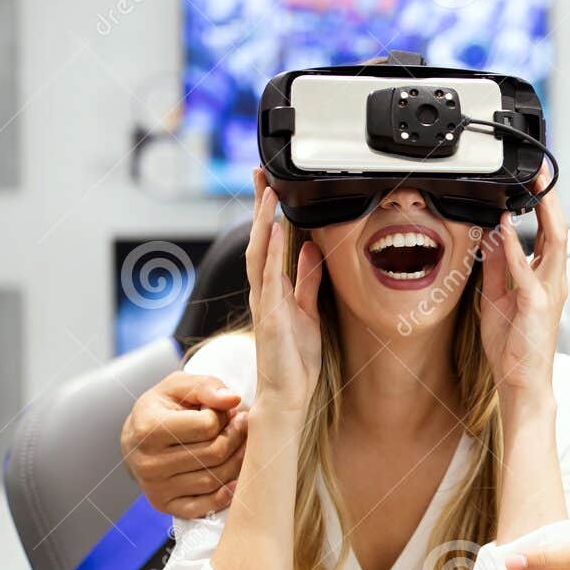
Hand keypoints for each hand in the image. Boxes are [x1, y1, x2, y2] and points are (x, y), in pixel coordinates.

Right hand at [121, 372, 246, 517]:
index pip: (207, 426)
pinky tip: (236, 481)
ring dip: (237, 461)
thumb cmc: (163, 407)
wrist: (138, 437)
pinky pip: (203, 507)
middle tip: (242, 426)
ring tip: (240, 445)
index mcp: (148, 428)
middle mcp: (148, 462)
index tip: (223, 412)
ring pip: (214, 479)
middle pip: (214, 453)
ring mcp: (155, 487)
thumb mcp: (180, 386)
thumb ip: (207, 387)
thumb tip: (233, 399)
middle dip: (236, 437)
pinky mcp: (164, 505)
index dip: (223, 416)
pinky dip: (224, 495)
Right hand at [248, 169, 322, 416]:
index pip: (266, 243)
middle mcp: (264, 292)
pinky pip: (270, 278)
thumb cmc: (295, 360)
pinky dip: (273, 252)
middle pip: (257, 240)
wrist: (288, 394)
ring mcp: (265, 303)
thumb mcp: (309, 311)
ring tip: (268, 192)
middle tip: (260, 174)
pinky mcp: (271, 316)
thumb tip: (312, 249)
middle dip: (258, 207)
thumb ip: (308, 280)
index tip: (269, 186)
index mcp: (273, 290)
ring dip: (262, 221)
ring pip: (258, 253)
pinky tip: (275, 230)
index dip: (266, 214)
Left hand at [477, 176, 565, 406]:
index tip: (534, 178)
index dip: (543, 202)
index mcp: (546, 277)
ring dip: (542, 210)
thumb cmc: (513, 346)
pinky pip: (527, 270)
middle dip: (549, 195)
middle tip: (539, 168)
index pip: (548, 231)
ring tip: (532, 185)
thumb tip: (492, 236)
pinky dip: (515, 247)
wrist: (521, 382)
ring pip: (553, 240)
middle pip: (558, 226)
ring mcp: (549, 291)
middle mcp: (553, 280)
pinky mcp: (537, 306)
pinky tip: (505, 228)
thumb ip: (496, 267)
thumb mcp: (497, 298)